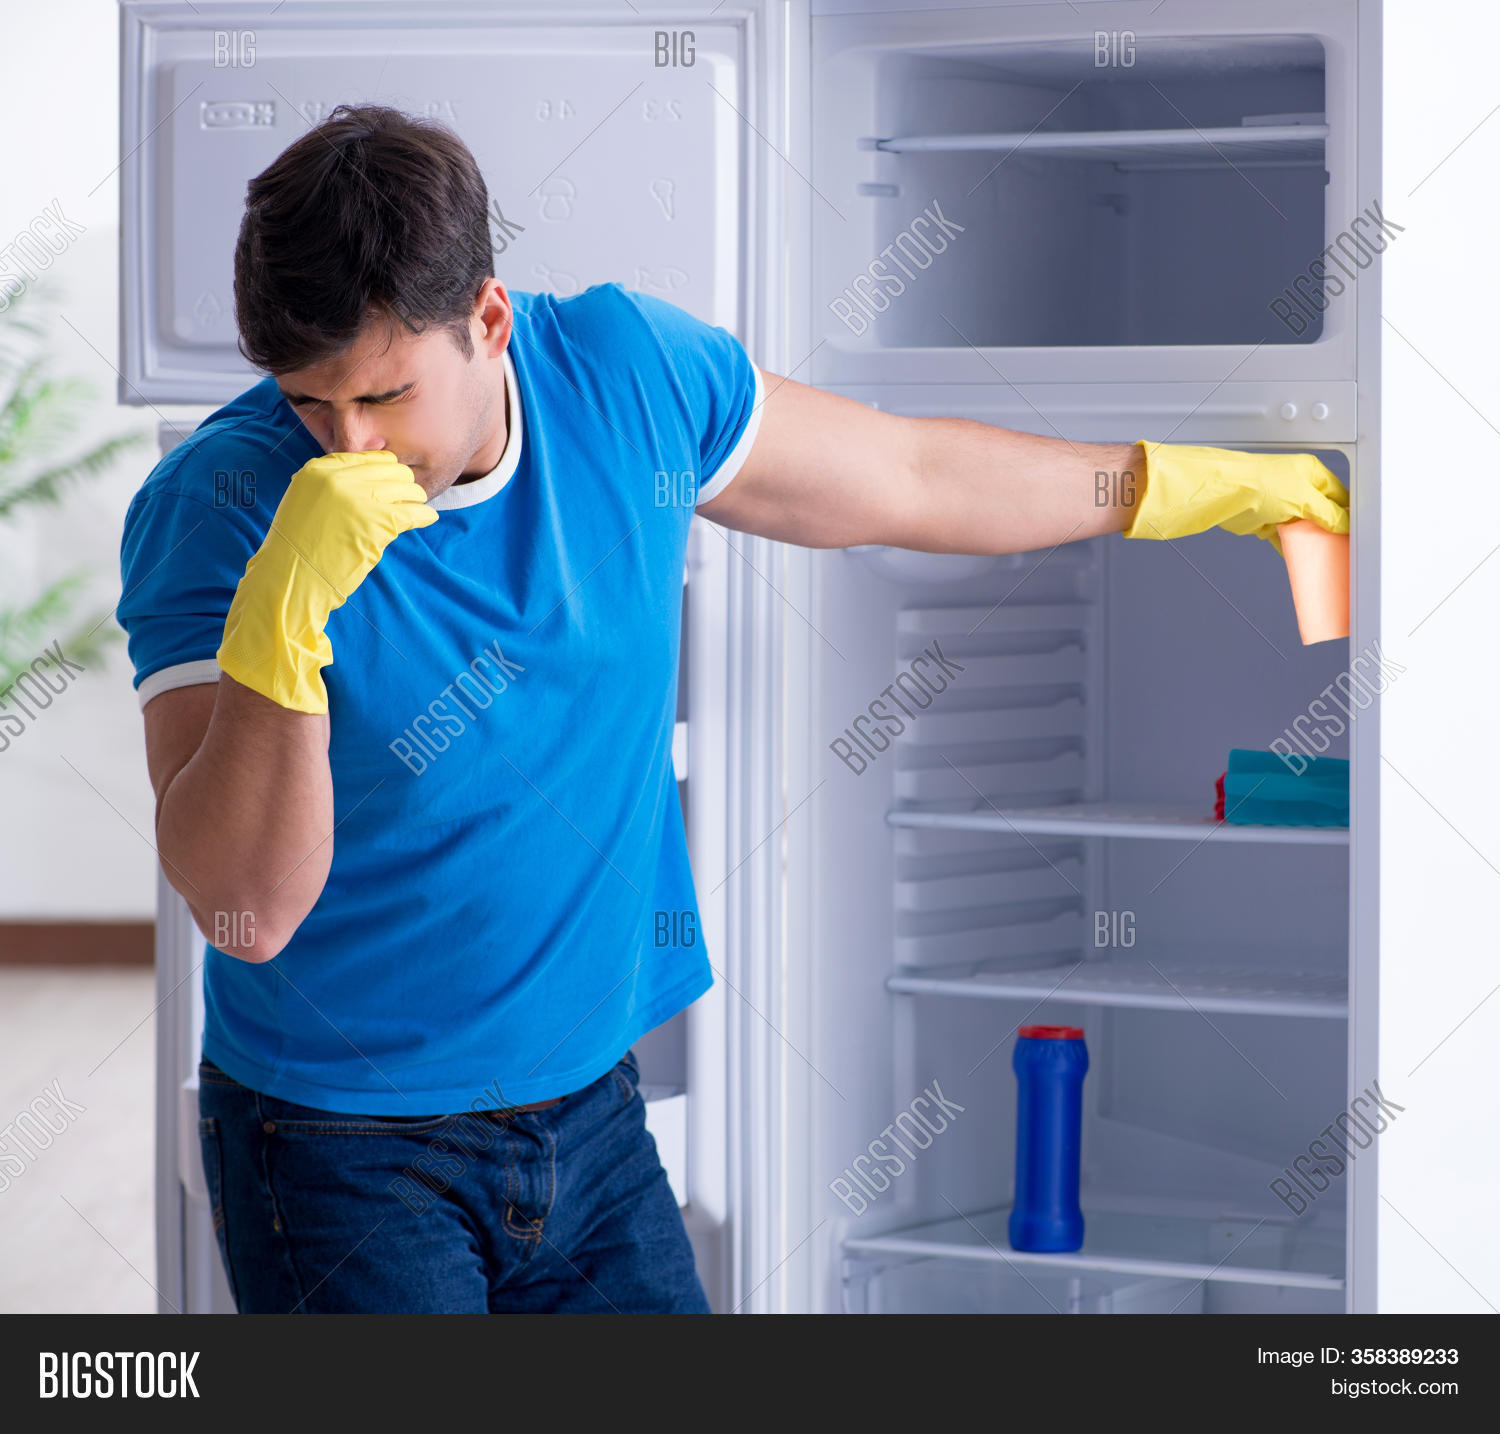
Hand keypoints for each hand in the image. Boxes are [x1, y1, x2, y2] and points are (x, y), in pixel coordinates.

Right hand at [217, 451, 436, 712]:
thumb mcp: (305, 501)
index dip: (385, 471)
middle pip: (391, 469)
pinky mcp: (377, 523)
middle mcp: (338, 478)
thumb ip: (332, 485)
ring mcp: (359, 499)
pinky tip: (427, 518)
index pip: (368, 458)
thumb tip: (369, 478)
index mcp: (318, 470)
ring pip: (406, 487)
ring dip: (416, 498)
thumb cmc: (299, 547)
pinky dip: (424, 515)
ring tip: (416, 509)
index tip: (392, 484)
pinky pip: (414, 511)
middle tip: (408, 498)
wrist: (290, 578)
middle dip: (403, 483)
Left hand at [1122, 442, 1348, 554]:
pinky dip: (1294, 549)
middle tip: (1344, 547)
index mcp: (1312, 473)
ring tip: (1328, 557)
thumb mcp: (1305, 499)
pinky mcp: (1267, 522)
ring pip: (1305, 528)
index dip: (1348, 514)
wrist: (1226, 495)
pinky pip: (1287, 539)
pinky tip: (1304, 559)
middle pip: (1323, 512)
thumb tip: (1344, 524)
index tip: (1357, 532)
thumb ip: (1328, 513)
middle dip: (1332, 530)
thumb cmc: (1261, 485)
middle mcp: (1298, 486)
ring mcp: (1282, 505)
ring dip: (1312, 541)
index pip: (1340, 495)